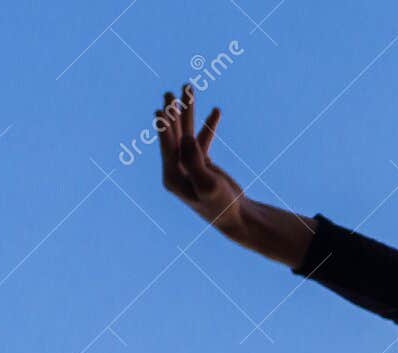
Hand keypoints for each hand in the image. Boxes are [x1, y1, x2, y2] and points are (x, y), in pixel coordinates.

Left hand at [156, 84, 244, 235]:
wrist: (237, 217)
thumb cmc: (222, 205)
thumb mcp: (208, 186)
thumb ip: (194, 161)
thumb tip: (186, 137)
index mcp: (172, 177)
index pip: (167, 148)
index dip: (164, 129)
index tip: (160, 111)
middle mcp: (176, 169)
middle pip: (173, 136)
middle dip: (173, 113)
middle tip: (170, 93)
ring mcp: (188, 165)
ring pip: (187, 133)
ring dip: (188, 112)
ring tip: (188, 89)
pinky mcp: (201, 163)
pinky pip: (202, 139)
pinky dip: (208, 126)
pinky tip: (216, 111)